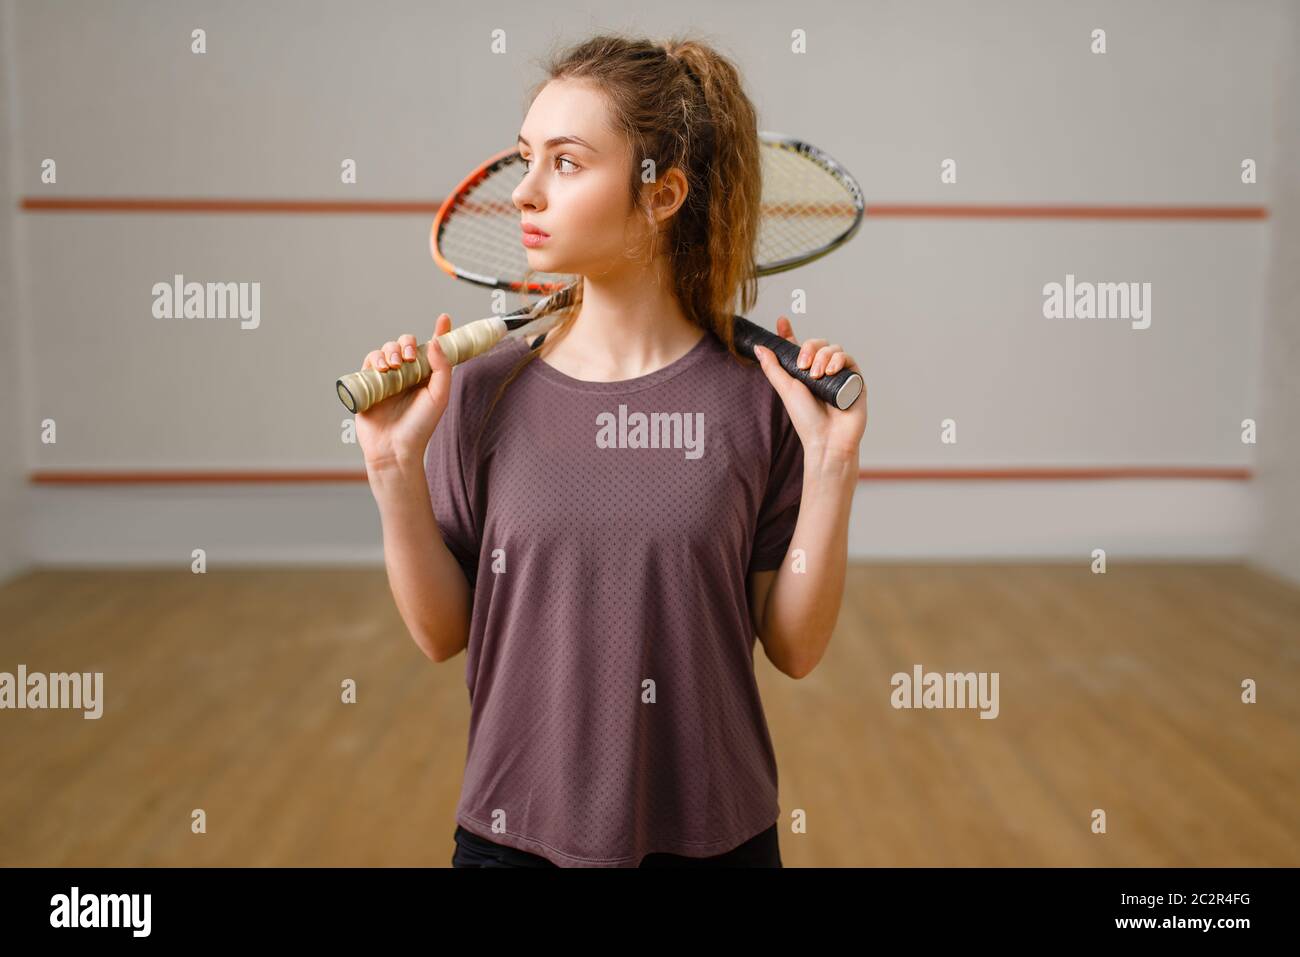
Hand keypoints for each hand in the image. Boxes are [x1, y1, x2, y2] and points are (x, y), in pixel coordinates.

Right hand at [355, 313, 454, 471]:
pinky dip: (375, 358)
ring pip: (386, 350)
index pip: (433, 349)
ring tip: (394, 365)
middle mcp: (407, 375)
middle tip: (410, 358)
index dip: (439, 332)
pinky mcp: (369, 384)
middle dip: (407, 344)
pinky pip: (369, 362)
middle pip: (405, 345)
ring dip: (390, 350)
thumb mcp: (439, 397)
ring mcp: (387, 379)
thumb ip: (442, 368)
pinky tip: (381, 368)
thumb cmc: (420, 427)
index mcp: (426, 376)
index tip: (443, 318)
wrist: (394, 449)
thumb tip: (435, 342)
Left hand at [752, 315, 867, 463]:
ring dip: (822, 357)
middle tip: (803, 367)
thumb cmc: (806, 420)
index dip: (789, 333)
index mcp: (804, 373)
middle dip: (809, 349)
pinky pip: (848, 358)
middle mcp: (822, 372)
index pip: (797, 348)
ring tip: (817, 376)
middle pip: (817, 344)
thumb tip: (759, 347)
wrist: (827, 439)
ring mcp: (839, 375)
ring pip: (833, 348)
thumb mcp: (786, 390)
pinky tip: (830, 371)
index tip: (781, 321)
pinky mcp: (854, 379)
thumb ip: (773, 368)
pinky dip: (839, 359)